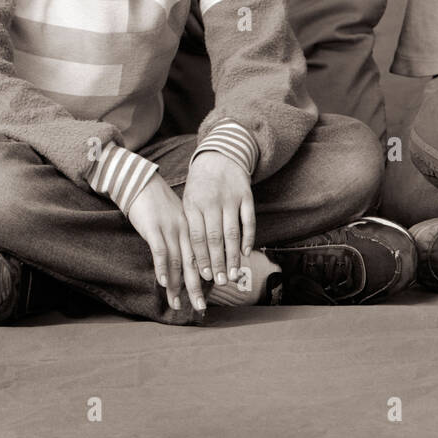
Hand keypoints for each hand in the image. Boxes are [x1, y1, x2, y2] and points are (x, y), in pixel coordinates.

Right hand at [126, 173, 206, 313]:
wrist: (140, 182)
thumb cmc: (156, 203)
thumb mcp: (174, 218)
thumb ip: (180, 237)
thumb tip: (183, 260)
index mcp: (192, 228)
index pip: (202, 257)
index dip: (205, 278)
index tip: (208, 295)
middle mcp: (185, 230)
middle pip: (193, 263)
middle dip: (196, 288)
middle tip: (200, 307)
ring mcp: (170, 229)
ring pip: (178, 262)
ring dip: (178, 285)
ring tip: (179, 304)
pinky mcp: (154, 228)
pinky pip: (160, 251)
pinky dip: (162, 268)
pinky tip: (163, 283)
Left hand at [181, 151, 254, 290]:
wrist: (219, 155)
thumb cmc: (200, 185)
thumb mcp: (189, 200)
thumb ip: (191, 224)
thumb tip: (191, 257)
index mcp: (193, 205)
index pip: (197, 237)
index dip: (201, 258)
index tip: (205, 277)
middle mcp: (211, 202)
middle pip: (215, 238)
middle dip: (218, 262)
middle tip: (221, 282)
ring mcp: (230, 198)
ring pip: (232, 232)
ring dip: (234, 256)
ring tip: (234, 274)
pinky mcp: (246, 195)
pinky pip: (249, 220)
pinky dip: (248, 237)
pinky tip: (247, 252)